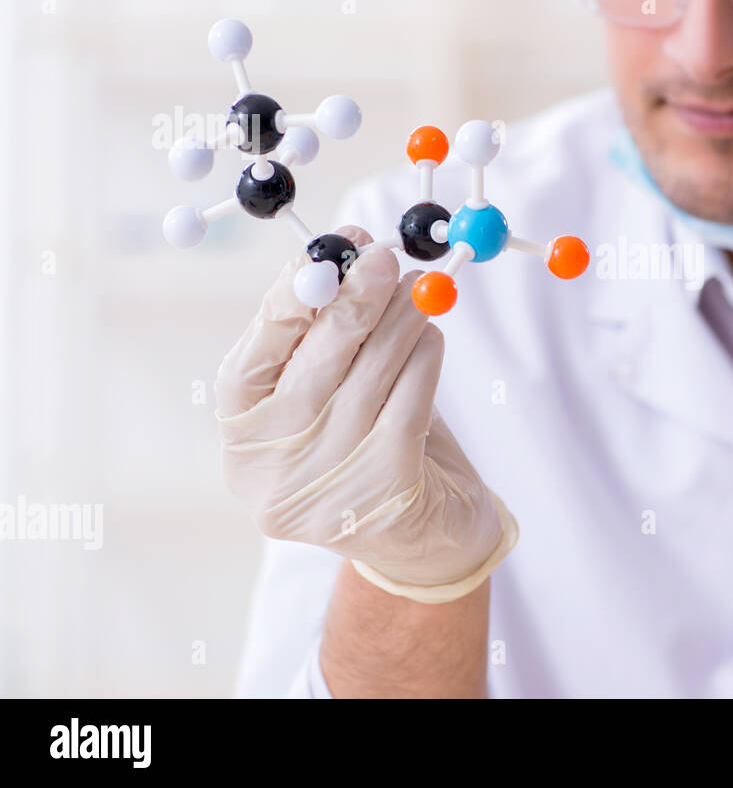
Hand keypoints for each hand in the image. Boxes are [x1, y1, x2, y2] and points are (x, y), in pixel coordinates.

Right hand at [214, 226, 516, 602]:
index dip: (295, 292)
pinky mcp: (383, 494)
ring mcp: (325, 486)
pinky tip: (432, 336)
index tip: (332, 247)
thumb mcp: (332, 392)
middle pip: (316, 360)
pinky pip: (410, 404)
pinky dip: (424, 360)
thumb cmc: (370, 444)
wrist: (424, 542)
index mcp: (243, 432)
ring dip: (400, 321)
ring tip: (419, 291)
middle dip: (355, 299)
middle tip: (385, 258)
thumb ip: (329, 336)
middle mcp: (271, 466)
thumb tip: (350, 252)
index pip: (255, 351)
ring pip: (371, 375)